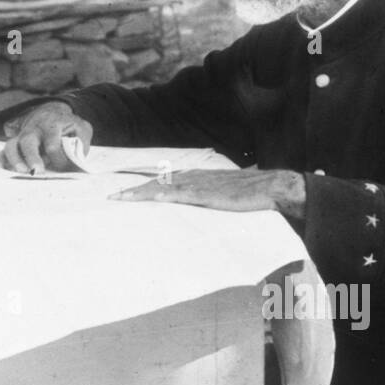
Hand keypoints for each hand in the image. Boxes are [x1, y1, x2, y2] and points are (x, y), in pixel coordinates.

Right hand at [0, 102, 93, 173]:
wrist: (53, 113)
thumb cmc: (69, 126)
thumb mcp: (81, 129)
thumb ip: (81, 142)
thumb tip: (76, 158)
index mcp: (52, 125)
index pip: (52, 145)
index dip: (58, 159)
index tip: (65, 168)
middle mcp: (33, 129)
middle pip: (28, 142)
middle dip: (32, 157)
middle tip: (37, 171)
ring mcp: (22, 135)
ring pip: (12, 144)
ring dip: (15, 159)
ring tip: (22, 172)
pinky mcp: (15, 142)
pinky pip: (4, 150)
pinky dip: (0, 158)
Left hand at [109, 168, 305, 218]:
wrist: (271, 187)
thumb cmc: (254, 194)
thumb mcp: (230, 196)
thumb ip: (217, 199)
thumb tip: (212, 207)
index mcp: (199, 177)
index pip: (166, 180)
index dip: (146, 185)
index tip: (128, 191)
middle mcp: (194, 177)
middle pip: (157, 181)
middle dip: (134, 188)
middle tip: (112, 196)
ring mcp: (198, 184)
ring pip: (160, 187)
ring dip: (137, 193)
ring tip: (118, 198)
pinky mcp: (203, 194)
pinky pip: (174, 195)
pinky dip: (156, 195)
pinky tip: (143, 198)